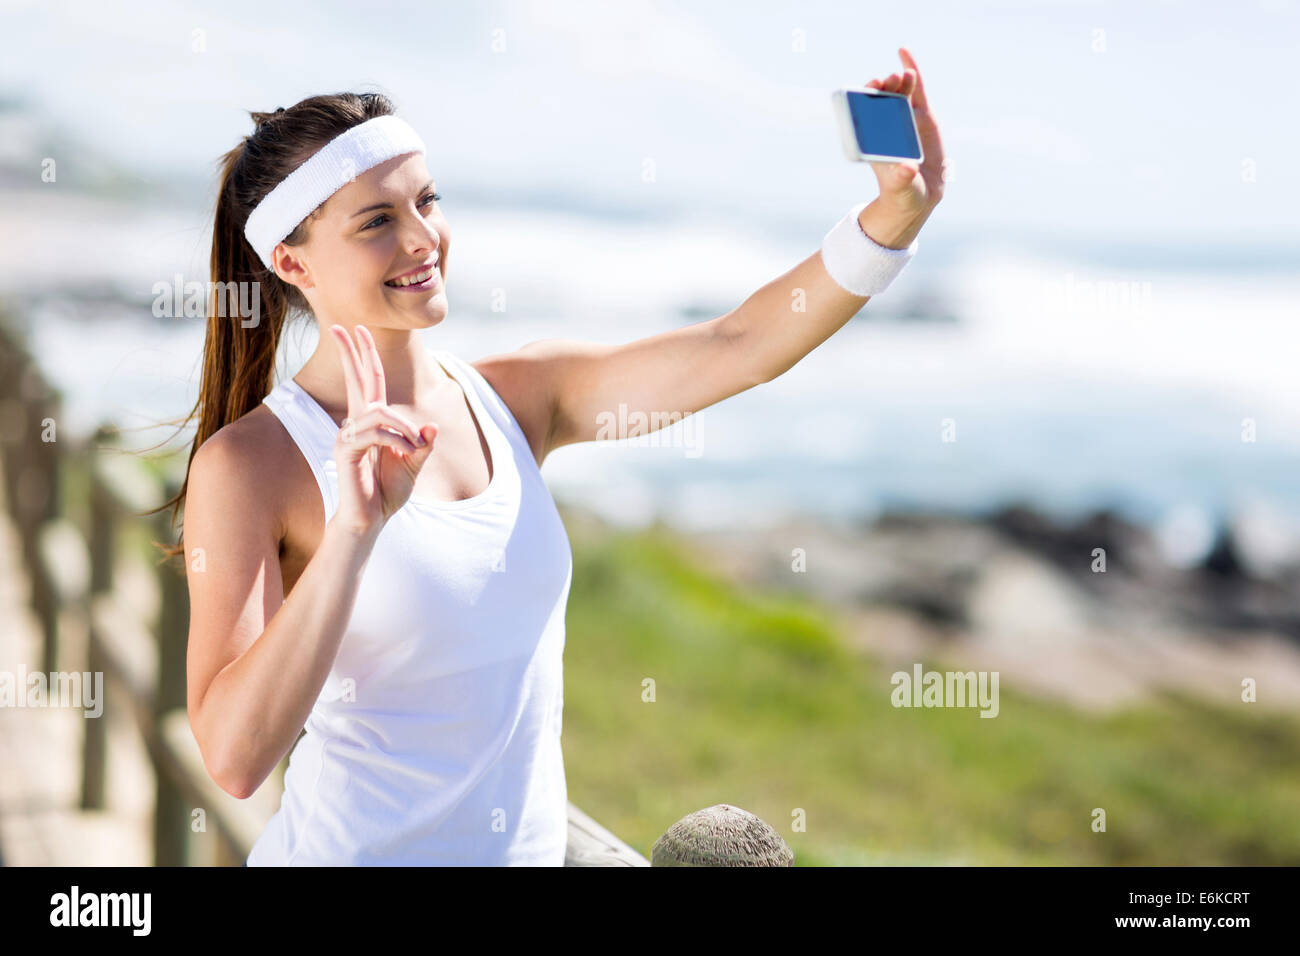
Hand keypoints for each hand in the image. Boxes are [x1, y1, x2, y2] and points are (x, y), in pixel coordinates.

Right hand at [329, 324, 437, 534]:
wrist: (372, 519)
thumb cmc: (389, 492)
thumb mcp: (415, 464)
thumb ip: (423, 444)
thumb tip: (431, 426)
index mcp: (373, 421)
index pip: (368, 381)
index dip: (364, 355)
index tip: (357, 329)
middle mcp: (357, 423)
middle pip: (355, 379)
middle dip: (351, 352)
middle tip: (341, 327)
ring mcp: (349, 434)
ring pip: (378, 410)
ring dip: (404, 428)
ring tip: (414, 448)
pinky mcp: (346, 449)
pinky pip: (375, 432)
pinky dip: (397, 441)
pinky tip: (407, 454)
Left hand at [862, 47, 947, 225]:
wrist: (921, 194)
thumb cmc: (904, 192)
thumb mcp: (902, 187)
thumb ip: (903, 178)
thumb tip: (907, 168)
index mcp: (875, 140)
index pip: (866, 114)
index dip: (866, 99)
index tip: (871, 89)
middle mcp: (886, 125)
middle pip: (882, 100)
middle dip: (883, 87)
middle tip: (888, 80)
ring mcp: (904, 118)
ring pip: (899, 92)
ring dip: (899, 80)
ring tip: (902, 74)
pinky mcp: (921, 115)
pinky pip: (916, 90)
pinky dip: (911, 71)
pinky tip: (903, 51)